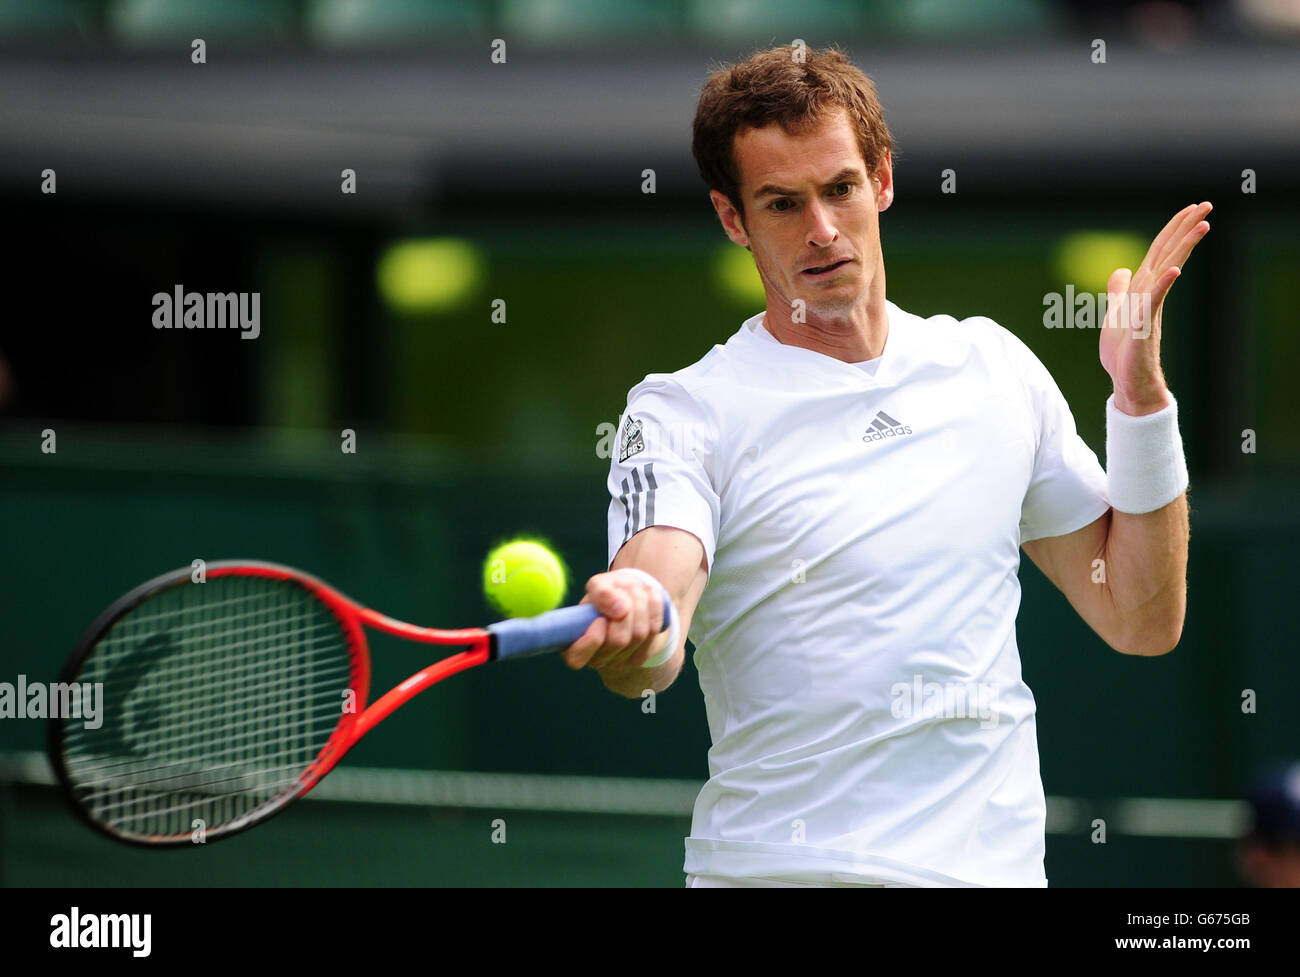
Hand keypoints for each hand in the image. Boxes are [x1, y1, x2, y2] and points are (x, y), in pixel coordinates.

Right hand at [562, 569, 668, 672]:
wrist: (630, 598)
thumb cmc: (608, 592)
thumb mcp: (599, 585)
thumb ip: (602, 593)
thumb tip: (619, 609)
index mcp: (573, 644)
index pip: (577, 658)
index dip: (592, 638)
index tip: (600, 618)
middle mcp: (595, 658)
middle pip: (618, 640)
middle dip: (626, 609)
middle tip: (623, 592)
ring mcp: (618, 661)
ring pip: (639, 634)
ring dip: (640, 604)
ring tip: (635, 591)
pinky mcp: (639, 656)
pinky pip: (654, 631)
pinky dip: (654, 608)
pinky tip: (647, 599)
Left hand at [1101, 201, 1209, 414]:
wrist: (1126, 382)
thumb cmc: (1123, 352)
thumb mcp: (1115, 314)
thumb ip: (1119, 292)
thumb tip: (1121, 270)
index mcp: (1143, 289)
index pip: (1159, 251)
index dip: (1173, 229)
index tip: (1191, 208)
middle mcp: (1151, 294)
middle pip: (1169, 253)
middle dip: (1185, 228)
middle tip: (1207, 204)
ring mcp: (1150, 308)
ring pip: (1167, 270)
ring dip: (1183, 247)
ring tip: (1202, 224)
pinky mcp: (1144, 325)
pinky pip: (1153, 301)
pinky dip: (1162, 285)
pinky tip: (1173, 269)